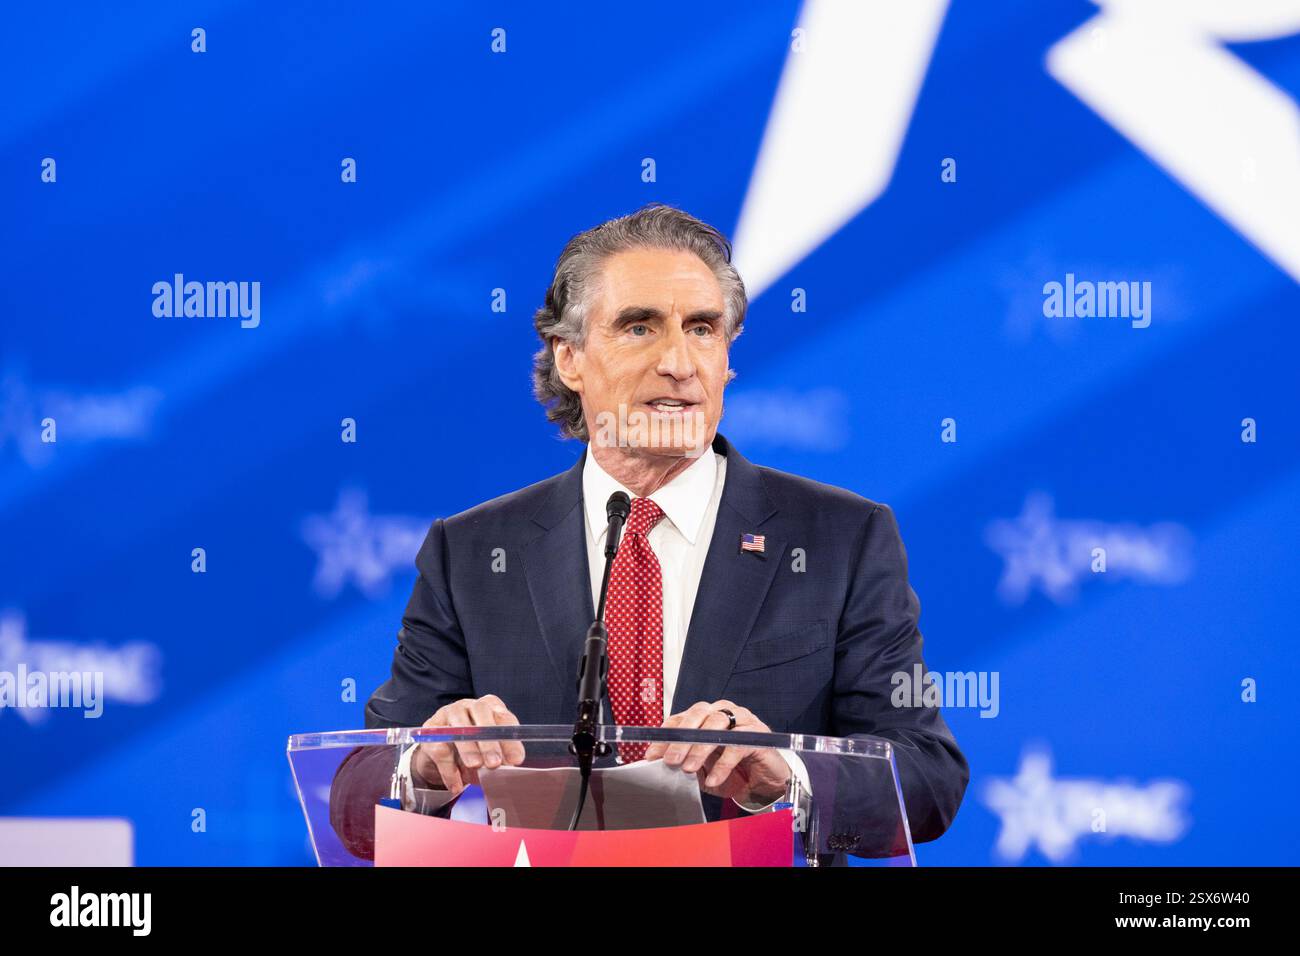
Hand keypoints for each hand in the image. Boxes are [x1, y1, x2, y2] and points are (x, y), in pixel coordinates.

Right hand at [410, 694, 525, 793]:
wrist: (441, 754)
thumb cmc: (474, 748)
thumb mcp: (490, 752)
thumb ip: (502, 755)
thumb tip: (511, 766)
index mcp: (490, 706)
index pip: (503, 717)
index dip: (510, 739)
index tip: (516, 760)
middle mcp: (469, 705)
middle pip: (480, 713)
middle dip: (489, 741)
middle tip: (494, 763)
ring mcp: (448, 714)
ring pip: (459, 726)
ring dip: (468, 748)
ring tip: (475, 767)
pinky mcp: (430, 730)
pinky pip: (440, 748)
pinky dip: (449, 770)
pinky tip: (456, 785)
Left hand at [643, 700, 790, 806]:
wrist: (764, 784)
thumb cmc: (733, 771)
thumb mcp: (703, 768)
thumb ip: (685, 761)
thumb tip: (660, 762)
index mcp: (707, 715)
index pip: (682, 718)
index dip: (665, 735)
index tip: (651, 754)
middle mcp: (724, 711)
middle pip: (698, 714)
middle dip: (681, 738)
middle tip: (670, 760)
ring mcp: (742, 719)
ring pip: (716, 725)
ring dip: (700, 748)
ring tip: (689, 769)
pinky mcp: (758, 734)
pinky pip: (737, 745)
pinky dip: (723, 764)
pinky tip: (714, 780)